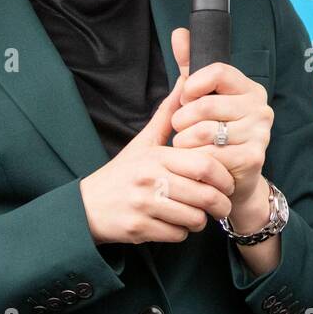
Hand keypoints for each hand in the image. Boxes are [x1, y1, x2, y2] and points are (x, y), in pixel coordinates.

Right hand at [79, 47, 235, 243]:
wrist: (85, 208)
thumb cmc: (122, 173)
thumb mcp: (143, 141)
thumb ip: (168, 114)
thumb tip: (186, 79)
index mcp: (155, 156)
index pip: (205, 165)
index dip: (224, 176)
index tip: (227, 181)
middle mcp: (149, 179)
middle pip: (205, 194)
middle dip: (221, 203)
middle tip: (223, 204)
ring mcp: (143, 205)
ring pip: (194, 218)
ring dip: (203, 220)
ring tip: (200, 215)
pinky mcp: (138, 228)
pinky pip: (177, 234)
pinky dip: (183, 232)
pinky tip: (178, 224)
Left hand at [168, 27, 273, 221]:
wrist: (233, 179)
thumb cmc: (214, 135)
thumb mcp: (202, 98)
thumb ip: (191, 66)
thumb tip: (179, 33)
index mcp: (250, 89)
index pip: (217, 71)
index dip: (193, 85)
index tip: (186, 98)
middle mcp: (261, 108)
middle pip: (206, 105)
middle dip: (182, 120)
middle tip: (181, 129)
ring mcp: (261, 133)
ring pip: (203, 132)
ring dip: (185, 142)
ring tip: (187, 146)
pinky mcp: (254, 157)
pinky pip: (209, 154)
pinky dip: (194, 160)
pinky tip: (197, 162)